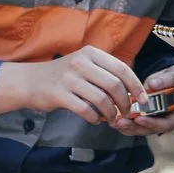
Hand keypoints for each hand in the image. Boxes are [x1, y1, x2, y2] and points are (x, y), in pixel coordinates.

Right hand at [0, 46, 147, 124]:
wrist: (29, 81)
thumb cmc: (63, 76)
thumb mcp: (84, 64)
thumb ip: (105, 73)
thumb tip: (132, 91)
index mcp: (91, 53)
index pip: (122, 69)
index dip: (136, 86)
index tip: (144, 101)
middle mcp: (81, 62)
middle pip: (114, 85)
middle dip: (125, 103)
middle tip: (127, 113)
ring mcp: (69, 78)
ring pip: (101, 99)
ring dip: (111, 113)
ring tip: (112, 119)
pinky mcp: (59, 94)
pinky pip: (85, 110)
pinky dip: (95, 118)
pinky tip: (95, 120)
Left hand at [109, 62, 173, 136]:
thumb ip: (167, 79)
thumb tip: (152, 84)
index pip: (165, 124)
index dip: (152, 123)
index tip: (139, 118)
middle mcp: (168, 121)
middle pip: (150, 130)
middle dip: (134, 127)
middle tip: (120, 123)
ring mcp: (157, 120)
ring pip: (142, 128)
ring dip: (128, 127)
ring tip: (114, 122)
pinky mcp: (148, 116)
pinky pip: (137, 122)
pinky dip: (127, 120)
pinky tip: (115, 117)